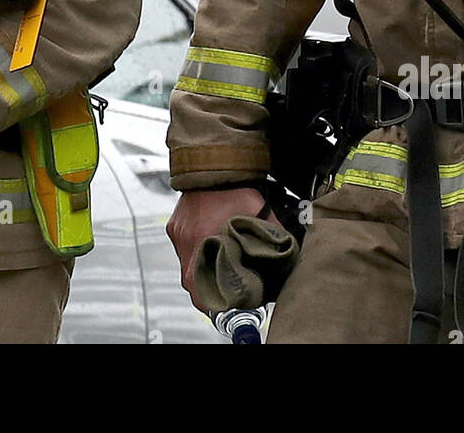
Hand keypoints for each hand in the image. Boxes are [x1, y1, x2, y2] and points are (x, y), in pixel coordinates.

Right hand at [166, 186, 279, 312]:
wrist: (214, 160)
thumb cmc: (236, 188)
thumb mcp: (259, 215)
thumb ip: (271, 238)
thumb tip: (288, 257)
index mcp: (204, 245)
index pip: (201, 293)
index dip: (216, 302)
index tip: (229, 303)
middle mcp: (187, 244)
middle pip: (192, 283)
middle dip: (209, 289)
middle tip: (227, 289)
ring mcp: (178, 235)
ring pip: (187, 265)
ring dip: (202, 269)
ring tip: (221, 266)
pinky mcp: (174, 226)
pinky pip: (184, 247)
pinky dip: (196, 249)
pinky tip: (211, 242)